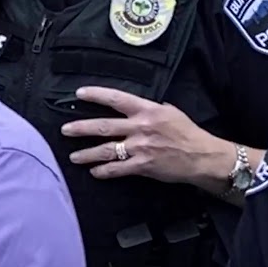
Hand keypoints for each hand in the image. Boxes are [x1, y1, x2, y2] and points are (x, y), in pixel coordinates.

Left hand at [62, 87, 230, 184]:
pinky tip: (94, 172)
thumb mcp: (170, 111)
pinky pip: (118, 169)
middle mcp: (140, 127)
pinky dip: (103, 171)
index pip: (116, 99)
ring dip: (87, 153)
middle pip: (104, 126)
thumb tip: (134, 107)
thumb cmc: (187, 132)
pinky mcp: (143, 166)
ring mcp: (140, 148)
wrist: (202, 156)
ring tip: (73, 156)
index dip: (96, 95)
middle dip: (81, 128)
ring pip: (106, 150)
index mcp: (147, 110)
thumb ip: (149, 109)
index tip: (79, 94)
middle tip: (65, 129)